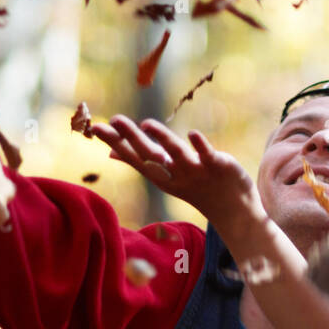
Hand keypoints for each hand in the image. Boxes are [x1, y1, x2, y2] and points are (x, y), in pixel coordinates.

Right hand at [93, 116, 260, 230]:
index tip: (96, 127)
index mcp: (160, 175)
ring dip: (162, 139)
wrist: (233, 208)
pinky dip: (200, 146)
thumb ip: (140, 162)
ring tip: (147, 124)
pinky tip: (193, 134)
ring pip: (176, 154)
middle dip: (131, 137)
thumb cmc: (196, 187)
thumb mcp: (165, 177)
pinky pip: (207, 155)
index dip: (115, 142)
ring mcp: (195, 171)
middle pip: (149, 155)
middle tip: (114, 119)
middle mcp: (174, 174)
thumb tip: (111, 153)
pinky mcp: (216, 166)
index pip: (133, 156)